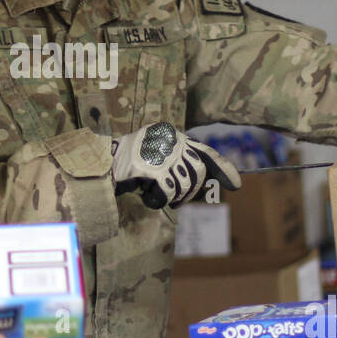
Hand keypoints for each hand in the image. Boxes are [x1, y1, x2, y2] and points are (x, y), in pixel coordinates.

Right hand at [110, 122, 241, 208]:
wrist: (99, 161)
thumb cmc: (125, 162)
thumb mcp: (154, 157)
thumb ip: (177, 164)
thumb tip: (204, 182)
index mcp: (173, 136)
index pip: (205, 152)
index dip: (223, 168)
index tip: (237, 185)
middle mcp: (170, 141)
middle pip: (198, 172)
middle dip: (191, 191)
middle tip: (175, 199)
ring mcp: (161, 153)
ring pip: (184, 184)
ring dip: (173, 197)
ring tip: (157, 197)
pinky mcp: (151, 168)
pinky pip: (168, 191)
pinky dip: (159, 200)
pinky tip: (148, 198)